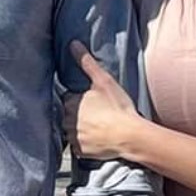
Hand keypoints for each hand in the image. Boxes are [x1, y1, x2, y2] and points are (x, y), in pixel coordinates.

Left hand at [64, 41, 140, 159]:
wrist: (129, 135)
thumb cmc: (118, 107)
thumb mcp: (103, 81)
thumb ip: (86, 63)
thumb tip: (72, 44)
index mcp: (70, 102)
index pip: (69, 99)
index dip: (81, 100)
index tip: (94, 103)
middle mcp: (66, 120)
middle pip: (69, 115)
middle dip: (80, 115)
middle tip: (98, 116)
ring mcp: (72, 137)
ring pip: (72, 131)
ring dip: (81, 129)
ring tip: (98, 128)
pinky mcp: (79, 151)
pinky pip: (78, 146)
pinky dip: (85, 143)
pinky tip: (97, 139)